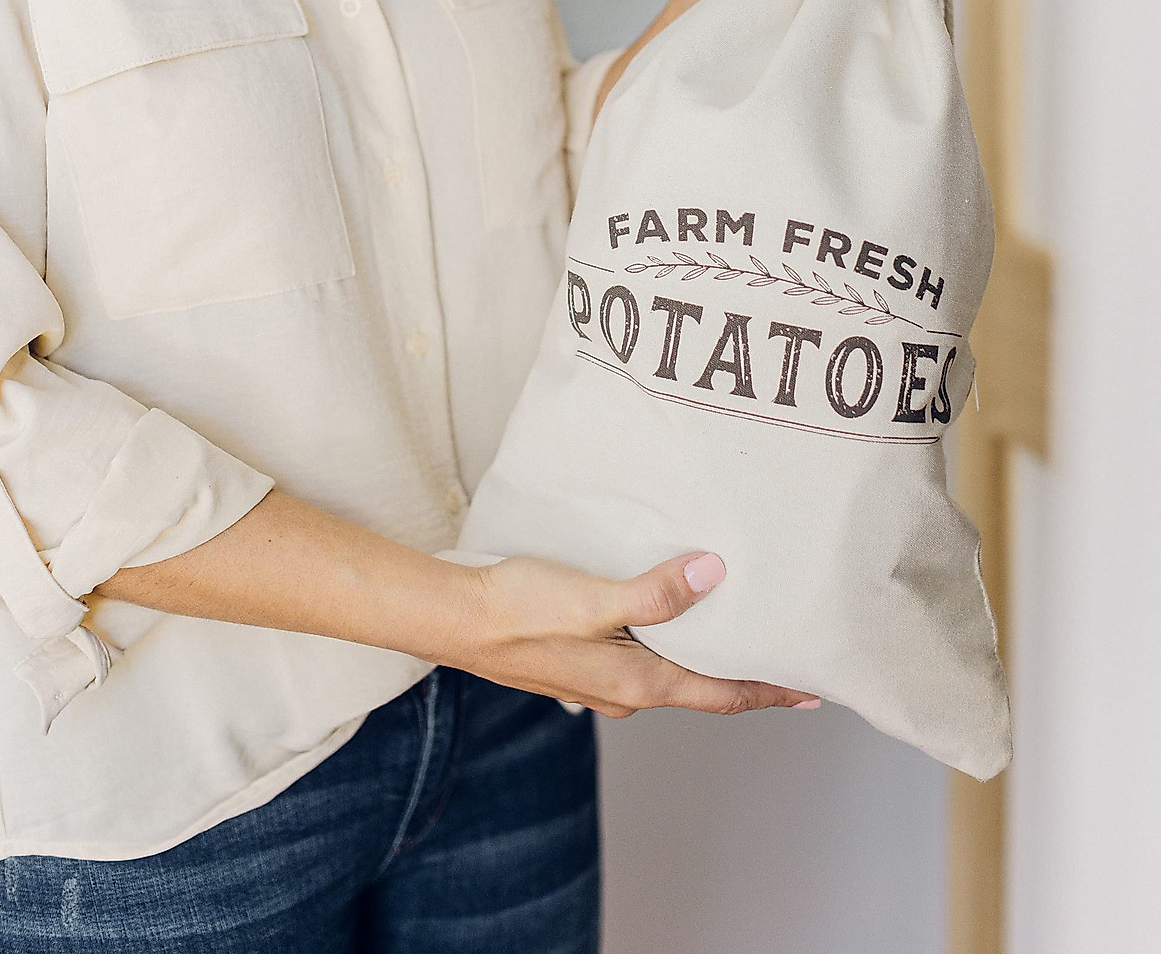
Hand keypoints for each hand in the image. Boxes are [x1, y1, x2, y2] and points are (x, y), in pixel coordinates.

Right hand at [457, 550, 819, 717]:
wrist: (458, 619)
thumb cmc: (520, 610)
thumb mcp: (593, 600)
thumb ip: (654, 594)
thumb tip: (714, 576)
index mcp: (638, 682)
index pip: (722, 695)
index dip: (770, 693)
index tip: (813, 691)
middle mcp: (624, 692)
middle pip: (702, 690)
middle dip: (746, 680)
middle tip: (785, 662)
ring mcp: (599, 682)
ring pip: (670, 676)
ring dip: (706, 663)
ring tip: (733, 637)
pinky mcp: (579, 664)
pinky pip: (641, 663)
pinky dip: (669, 650)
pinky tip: (666, 626)